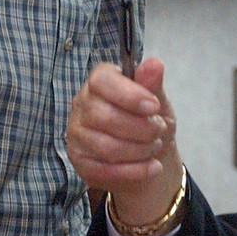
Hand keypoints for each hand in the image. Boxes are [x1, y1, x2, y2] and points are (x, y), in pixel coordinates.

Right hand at [67, 58, 181, 225]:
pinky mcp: (80, 162)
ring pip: (107, 147)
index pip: (102, 81)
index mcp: (99, 82)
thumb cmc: (149, 122)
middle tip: (159, 130)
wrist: (150, 156)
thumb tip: (154, 64)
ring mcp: (77, 135)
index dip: (129, 95)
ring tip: (154, 147)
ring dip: (140, 150)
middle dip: (141, 128)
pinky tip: (152, 167)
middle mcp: (82, 106)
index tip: (153, 106)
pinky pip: (106, 170)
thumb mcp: (158, 102)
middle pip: (105, 117)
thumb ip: (153, 85)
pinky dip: (136, 171)